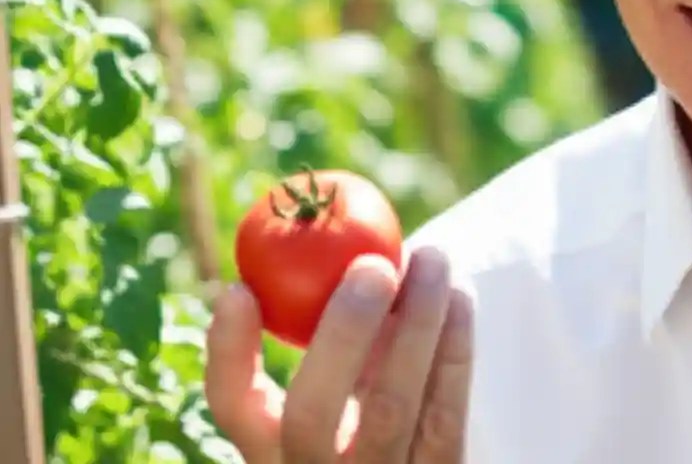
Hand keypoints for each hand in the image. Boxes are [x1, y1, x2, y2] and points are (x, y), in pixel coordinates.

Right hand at [205, 246, 474, 462]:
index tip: (239, 287)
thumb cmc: (380, 428)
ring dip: (415, 323)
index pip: (235, 410)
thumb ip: (331, 353)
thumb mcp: (342, 405)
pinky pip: (445, 414)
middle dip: (341, 334)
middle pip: (311, 415)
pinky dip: (453, 349)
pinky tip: (459, 296)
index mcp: (278, 456)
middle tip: (373, 265)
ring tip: (431, 258)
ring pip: (390, 408)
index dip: (228, 351)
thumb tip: (332, 252)